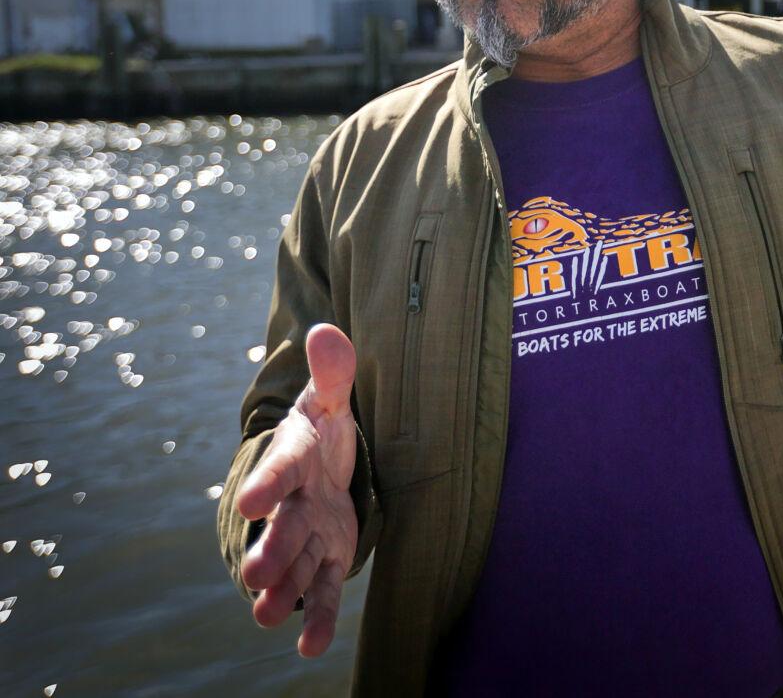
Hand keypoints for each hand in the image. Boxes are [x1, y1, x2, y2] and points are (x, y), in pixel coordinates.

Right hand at [235, 323, 359, 657]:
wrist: (323, 464)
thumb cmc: (324, 430)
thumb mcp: (331, 399)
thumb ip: (334, 371)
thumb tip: (328, 330)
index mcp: (294, 459)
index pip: (281, 468)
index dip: (268, 482)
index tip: (253, 500)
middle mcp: (294, 503)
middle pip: (283, 527)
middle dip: (270, 550)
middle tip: (254, 575)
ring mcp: (309, 534)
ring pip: (296, 566)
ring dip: (283, 591)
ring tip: (269, 618)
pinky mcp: (329, 557)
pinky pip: (325, 590)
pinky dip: (318, 618)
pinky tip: (311, 646)